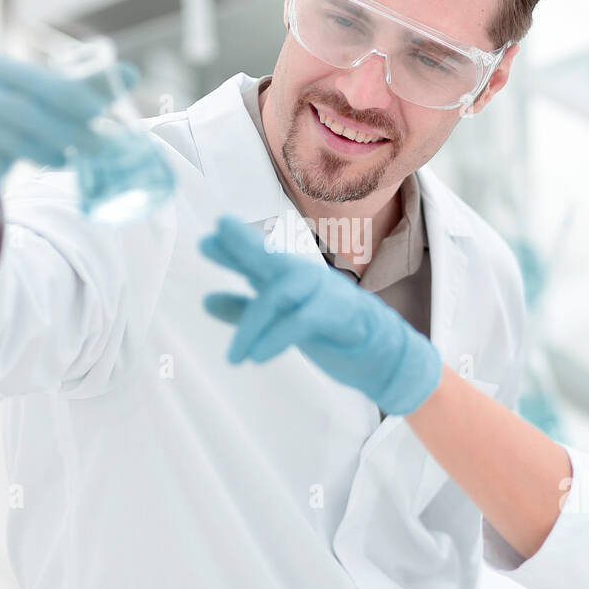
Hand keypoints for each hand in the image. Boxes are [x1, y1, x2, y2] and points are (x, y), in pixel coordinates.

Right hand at [0, 55, 135, 222]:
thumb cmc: (6, 118)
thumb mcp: (36, 97)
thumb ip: (80, 86)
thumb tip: (131, 73)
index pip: (37, 80)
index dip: (71, 95)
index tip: (100, 111)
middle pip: (26, 110)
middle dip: (68, 127)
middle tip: (103, 144)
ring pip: (14, 137)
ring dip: (53, 147)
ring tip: (78, 156)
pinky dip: (31, 160)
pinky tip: (54, 163)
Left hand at [199, 215, 441, 415]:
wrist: (383, 354)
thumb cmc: (332, 331)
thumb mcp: (280, 321)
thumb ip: (245, 311)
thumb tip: (205, 300)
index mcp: (290, 279)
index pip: (257, 258)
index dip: (233, 248)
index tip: (206, 240)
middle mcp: (305, 279)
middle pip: (271, 257)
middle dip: (244, 244)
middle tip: (217, 232)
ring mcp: (324, 293)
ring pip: (282, 294)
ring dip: (253, 324)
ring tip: (234, 356)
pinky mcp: (339, 314)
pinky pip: (303, 320)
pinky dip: (278, 336)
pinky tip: (257, 356)